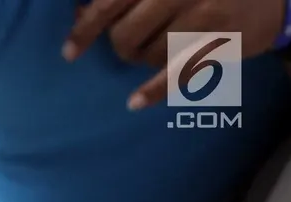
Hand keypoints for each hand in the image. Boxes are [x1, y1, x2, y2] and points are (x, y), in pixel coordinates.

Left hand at [64, 0, 285, 108]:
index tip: (69, 52)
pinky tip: (135, 102)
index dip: (85, 29)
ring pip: (149, 55)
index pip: (110, 2)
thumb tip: (78, 13)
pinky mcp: (222, 40)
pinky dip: (153, 90)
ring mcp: (204, 14)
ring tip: (162, 49)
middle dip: (122, 47)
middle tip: (134, 44)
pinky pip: (176, 73)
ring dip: (146, 59)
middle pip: (125, 35)